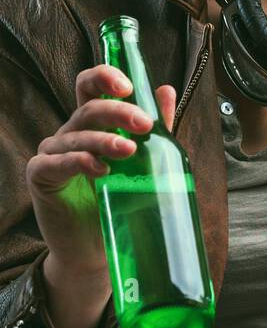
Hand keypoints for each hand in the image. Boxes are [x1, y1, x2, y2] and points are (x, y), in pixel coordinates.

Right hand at [26, 63, 175, 279]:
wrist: (95, 249)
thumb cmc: (118, 203)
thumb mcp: (144, 163)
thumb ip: (155, 129)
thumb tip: (165, 90)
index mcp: (92, 124)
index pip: (90, 87)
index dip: (104, 77)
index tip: (129, 86)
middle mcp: (70, 133)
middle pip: (88, 108)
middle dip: (117, 111)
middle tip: (144, 124)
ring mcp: (53, 153)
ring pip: (76, 135)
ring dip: (104, 139)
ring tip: (129, 150)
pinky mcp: (40, 177)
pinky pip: (56, 162)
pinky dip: (79, 161)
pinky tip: (100, 169)